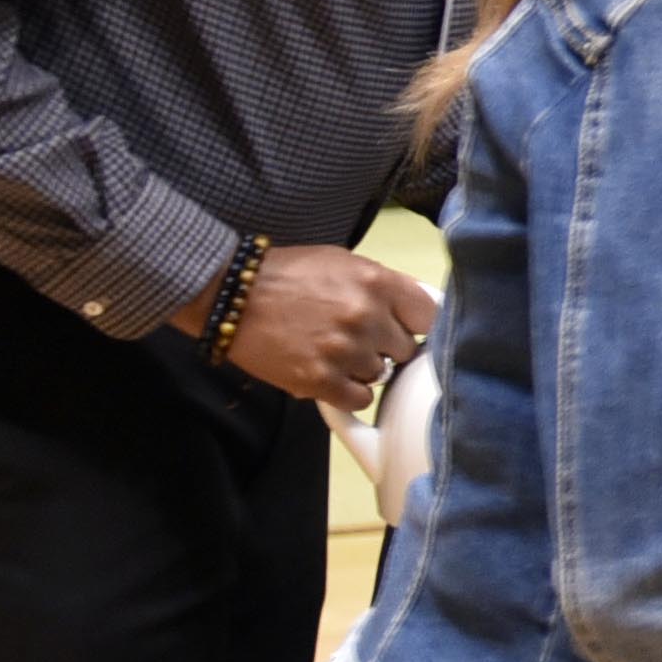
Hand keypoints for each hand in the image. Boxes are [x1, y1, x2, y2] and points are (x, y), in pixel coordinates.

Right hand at [223, 243, 436, 409]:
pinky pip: (359, 399)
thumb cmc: (289, 274)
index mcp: (378, 283)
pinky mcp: (319, 380)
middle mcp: (366, 317)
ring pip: (382, 376)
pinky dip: (348, 392)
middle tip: (359, 338)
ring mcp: (343, 351)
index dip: (416, 325)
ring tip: (335, 352)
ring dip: (364, 369)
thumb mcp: (344, 263)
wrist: (232, 295)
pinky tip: (331, 375)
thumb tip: (420, 307)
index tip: (404, 328)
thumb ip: (385, 284)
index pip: (429, 317)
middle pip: (406, 350)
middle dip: (387, 347)